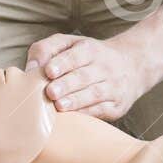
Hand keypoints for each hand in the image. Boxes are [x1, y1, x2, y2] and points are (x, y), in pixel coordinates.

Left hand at [26, 33, 151, 121]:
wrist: (132, 65)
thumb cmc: (89, 57)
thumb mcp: (69, 44)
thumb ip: (47, 49)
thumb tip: (30, 68)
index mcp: (91, 49)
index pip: (77, 54)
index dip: (63, 62)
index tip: (49, 71)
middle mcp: (105, 66)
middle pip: (85, 76)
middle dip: (67, 84)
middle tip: (50, 92)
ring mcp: (114, 86)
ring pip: (95, 93)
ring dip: (77, 101)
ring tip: (60, 107)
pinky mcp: (117, 105)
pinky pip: (103, 110)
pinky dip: (88, 114)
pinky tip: (74, 118)